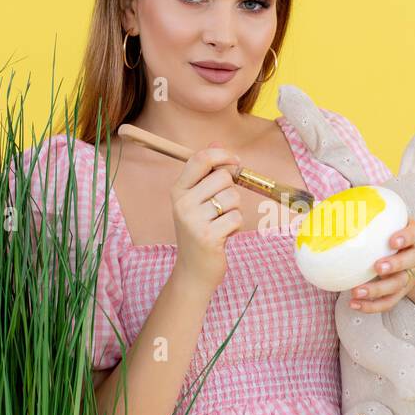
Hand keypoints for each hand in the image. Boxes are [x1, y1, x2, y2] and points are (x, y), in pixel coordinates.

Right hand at [171, 140, 244, 292]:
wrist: (193, 271)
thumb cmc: (200, 231)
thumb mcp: (198, 200)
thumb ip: (207, 173)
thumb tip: (216, 143)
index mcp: (178, 190)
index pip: (200, 158)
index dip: (222, 155)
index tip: (235, 161)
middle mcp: (182, 203)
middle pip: (223, 177)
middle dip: (231, 191)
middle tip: (221, 209)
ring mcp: (193, 220)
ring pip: (233, 198)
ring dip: (234, 211)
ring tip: (221, 224)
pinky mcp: (208, 236)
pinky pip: (236, 218)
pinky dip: (235, 226)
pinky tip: (223, 235)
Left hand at [349, 218, 414, 312]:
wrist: (408, 259)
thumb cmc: (387, 235)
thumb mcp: (383, 222)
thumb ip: (363, 213)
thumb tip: (328, 205)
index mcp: (412, 235)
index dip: (406, 237)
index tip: (392, 241)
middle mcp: (414, 255)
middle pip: (411, 261)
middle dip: (395, 264)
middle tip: (377, 267)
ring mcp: (409, 275)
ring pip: (398, 284)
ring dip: (378, 289)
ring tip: (357, 292)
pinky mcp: (400, 293)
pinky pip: (389, 302)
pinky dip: (372, 306)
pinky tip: (354, 304)